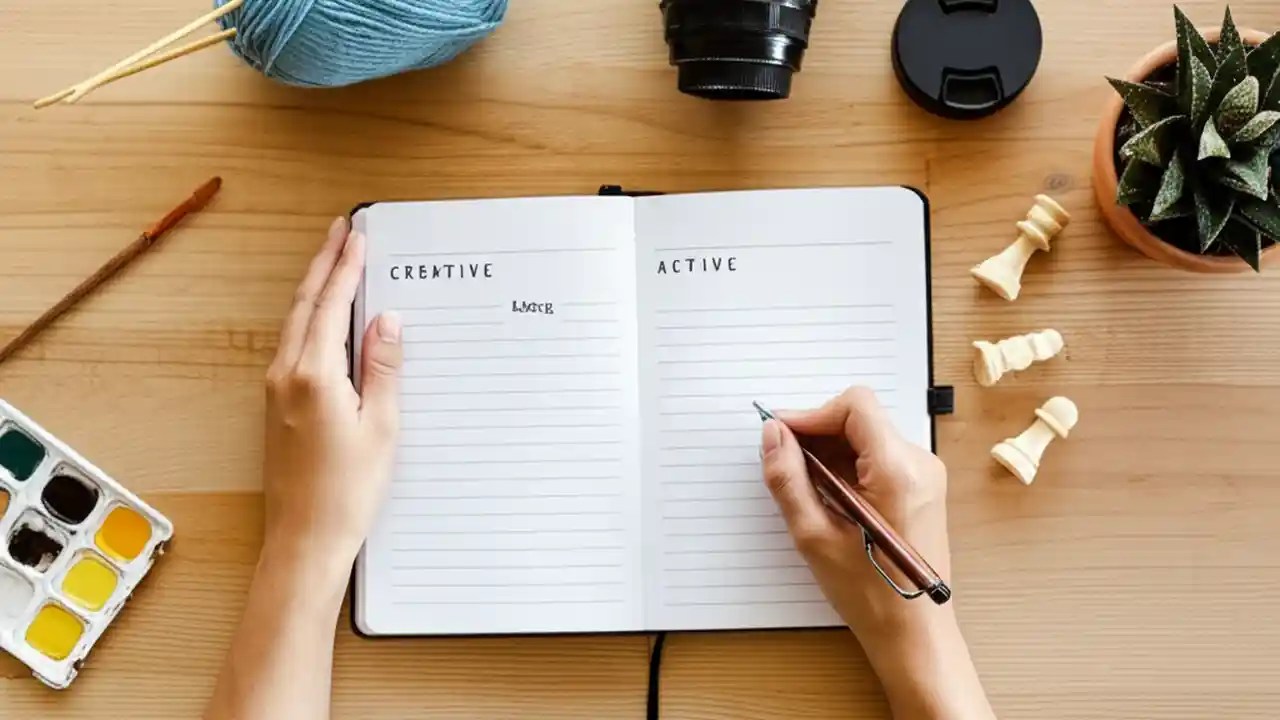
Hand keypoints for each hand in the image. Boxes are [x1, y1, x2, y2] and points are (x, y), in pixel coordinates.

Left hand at [262, 217, 403, 567]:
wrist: (305, 539)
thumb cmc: (347, 492)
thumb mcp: (381, 426)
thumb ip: (383, 367)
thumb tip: (386, 321)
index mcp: (313, 375)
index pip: (330, 305)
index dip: (346, 268)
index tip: (357, 237)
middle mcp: (286, 376)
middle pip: (304, 305)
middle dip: (324, 265)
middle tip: (341, 233)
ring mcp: (276, 391)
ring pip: (295, 324)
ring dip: (314, 289)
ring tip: (334, 264)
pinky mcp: (277, 407)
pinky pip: (293, 346)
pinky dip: (309, 320)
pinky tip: (324, 319)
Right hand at [760, 388, 993, 718]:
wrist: (914, 632)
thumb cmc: (870, 594)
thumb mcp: (814, 535)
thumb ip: (788, 478)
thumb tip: (773, 435)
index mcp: (899, 470)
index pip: (854, 405)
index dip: (811, 414)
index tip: (781, 434)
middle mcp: (919, 464)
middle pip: (859, 419)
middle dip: (817, 434)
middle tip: (785, 464)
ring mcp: (924, 475)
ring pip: (865, 436)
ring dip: (830, 452)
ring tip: (807, 490)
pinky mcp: (920, 487)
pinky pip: (877, 457)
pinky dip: (846, 466)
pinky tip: (829, 499)